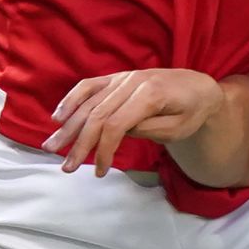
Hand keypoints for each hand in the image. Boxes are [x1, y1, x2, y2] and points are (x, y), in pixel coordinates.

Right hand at [43, 70, 222, 176]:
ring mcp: (123, 77)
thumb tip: (117, 134)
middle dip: (79, 143)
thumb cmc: (191, 111)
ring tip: (51, 146)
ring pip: (89, 101)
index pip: (116, 124)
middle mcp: (132, 81)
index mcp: (150, 94)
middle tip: (65, 167)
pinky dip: (72, 99)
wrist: (198, 86)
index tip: (100, 171)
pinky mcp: (117, 77)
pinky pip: (90, 85)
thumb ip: (148, 131)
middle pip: (97, 114)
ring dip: (68, 125)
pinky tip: (58, 116)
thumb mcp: (178, 129)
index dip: (103, 150)